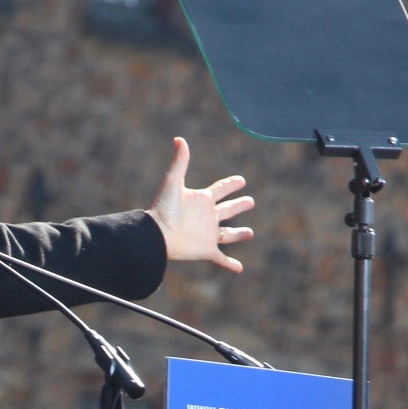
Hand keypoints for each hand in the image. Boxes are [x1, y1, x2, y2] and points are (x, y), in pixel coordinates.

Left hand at [147, 137, 253, 271]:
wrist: (157, 235)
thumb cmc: (164, 209)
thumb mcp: (173, 182)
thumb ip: (179, 162)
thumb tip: (179, 139)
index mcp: (202, 200)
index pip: (220, 189)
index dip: (231, 184)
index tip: (241, 180)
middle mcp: (207, 217)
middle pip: (227, 210)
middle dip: (238, 206)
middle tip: (250, 201)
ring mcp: (208, 234)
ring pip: (228, 235)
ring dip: (239, 235)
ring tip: (249, 234)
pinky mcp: (207, 250)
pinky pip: (221, 258)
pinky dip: (230, 264)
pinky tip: (239, 269)